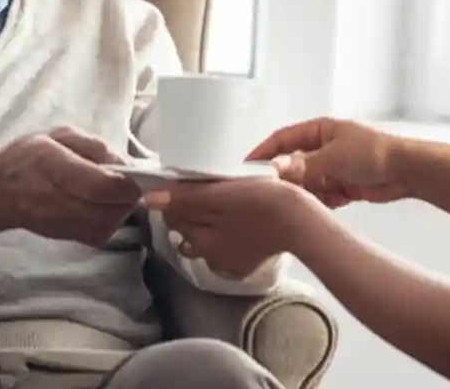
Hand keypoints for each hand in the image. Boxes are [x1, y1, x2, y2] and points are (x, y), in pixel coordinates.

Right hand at [0, 126, 141, 246]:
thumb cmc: (27, 157)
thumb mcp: (58, 135)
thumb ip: (93, 145)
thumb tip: (124, 162)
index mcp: (51, 165)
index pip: (98, 185)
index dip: (126, 183)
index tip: (138, 175)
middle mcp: (55, 199)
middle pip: (108, 209)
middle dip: (129, 197)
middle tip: (132, 183)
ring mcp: (59, 223)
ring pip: (107, 225)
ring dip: (122, 210)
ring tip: (117, 194)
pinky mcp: (65, 237)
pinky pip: (100, 235)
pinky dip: (111, 222)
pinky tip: (106, 207)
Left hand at [145, 178, 307, 276]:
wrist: (300, 222)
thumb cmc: (260, 200)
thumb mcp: (219, 194)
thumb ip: (184, 199)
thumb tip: (149, 200)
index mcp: (198, 237)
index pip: (171, 213)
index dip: (177, 196)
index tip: (190, 183)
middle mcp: (206, 255)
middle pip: (185, 228)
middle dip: (189, 212)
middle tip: (209, 193)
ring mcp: (224, 263)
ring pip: (200, 242)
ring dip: (203, 227)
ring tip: (220, 210)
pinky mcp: (241, 267)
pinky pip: (220, 253)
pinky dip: (222, 241)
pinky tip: (234, 229)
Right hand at [249, 117, 409, 207]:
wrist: (408, 172)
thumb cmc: (374, 154)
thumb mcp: (332, 157)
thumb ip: (302, 166)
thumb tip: (276, 169)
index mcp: (319, 130)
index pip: (282, 139)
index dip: (264, 152)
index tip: (247, 166)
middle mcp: (324, 147)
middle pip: (293, 163)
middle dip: (289, 178)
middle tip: (277, 191)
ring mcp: (333, 167)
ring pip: (307, 182)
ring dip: (309, 192)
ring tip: (315, 196)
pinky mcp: (343, 185)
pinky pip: (323, 195)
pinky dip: (325, 201)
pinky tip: (334, 201)